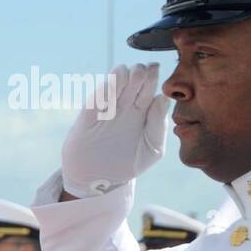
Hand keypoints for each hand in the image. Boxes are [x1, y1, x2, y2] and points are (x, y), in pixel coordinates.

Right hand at [61, 63, 169, 197]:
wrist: (97, 180)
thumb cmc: (127, 165)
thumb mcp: (152, 150)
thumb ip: (158, 126)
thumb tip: (161, 98)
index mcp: (142, 112)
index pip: (149, 85)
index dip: (153, 74)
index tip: (156, 70)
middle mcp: (125, 106)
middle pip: (135, 78)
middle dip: (141, 71)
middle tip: (145, 72)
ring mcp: (107, 109)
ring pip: (116, 80)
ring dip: (125, 73)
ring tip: (130, 77)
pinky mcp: (89, 114)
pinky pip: (98, 95)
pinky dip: (107, 86)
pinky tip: (115, 85)